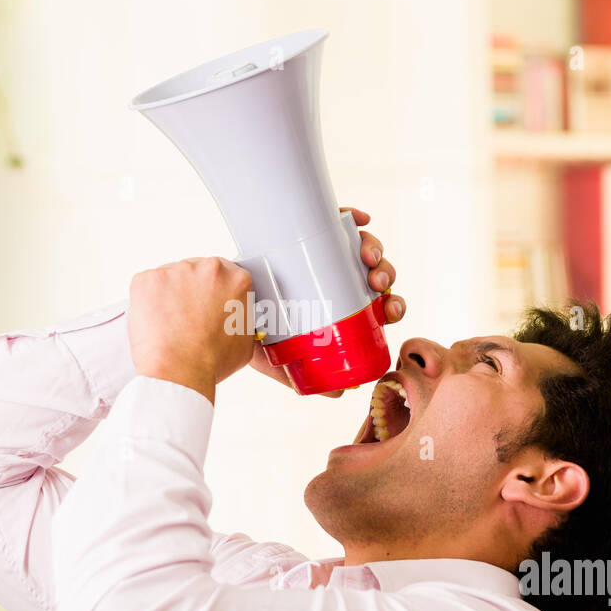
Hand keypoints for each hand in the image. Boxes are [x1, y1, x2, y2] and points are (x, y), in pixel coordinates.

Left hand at [128, 257, 255, 404]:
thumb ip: (242, 317)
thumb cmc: (210, 362)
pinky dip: (148, 300)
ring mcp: (176, 271)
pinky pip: (146, 284)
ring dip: (170, 294)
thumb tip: (236, 317)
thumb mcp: (245, 341)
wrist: (179, 372)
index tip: (209, 303)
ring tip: (171, 323)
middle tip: (189, 317)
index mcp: (237, 280)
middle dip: (193, 290)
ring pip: (171, 277)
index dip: (216, 292)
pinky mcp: (147, 279)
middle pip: (198, 271)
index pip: (227, 275)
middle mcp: (209, 269)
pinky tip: (156, 321)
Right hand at [248, 208, 405, 396]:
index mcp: (343, 306)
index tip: (389, 309)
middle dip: (384, 273)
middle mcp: (339, 279)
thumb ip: (305, 376)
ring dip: (374, 249)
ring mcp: (325, 253)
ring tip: (366, 258)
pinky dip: (353, 217)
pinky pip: (338, 221)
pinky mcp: (309, 233)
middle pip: (374, 273)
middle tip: (375, 282)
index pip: (378, 302)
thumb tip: (340, 392)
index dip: (392, 304)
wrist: (218, 306)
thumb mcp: (280, 357)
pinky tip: (361, 220)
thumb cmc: (254, 330)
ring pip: (361, 247)